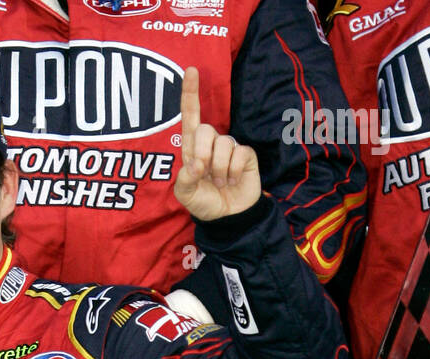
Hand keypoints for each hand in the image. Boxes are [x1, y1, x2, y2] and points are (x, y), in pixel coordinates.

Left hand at [174, 68, 261, 221]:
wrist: (228, 217)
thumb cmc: (205, 202)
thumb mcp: (186, 195)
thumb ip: (184, 180)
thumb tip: (196, 165)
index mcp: (192, 148)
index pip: (190, 117)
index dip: (190, 94)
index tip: (191, 70)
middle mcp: (210, 143)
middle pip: (205, 130)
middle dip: (202, 154)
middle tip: (204, 174)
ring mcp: (229, 147)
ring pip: (222, 144)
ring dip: (219, 169)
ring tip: (221, 183)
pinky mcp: (245, 154)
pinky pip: (238, 153)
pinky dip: (233, 171)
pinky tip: (233, 181)